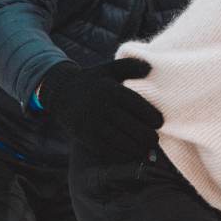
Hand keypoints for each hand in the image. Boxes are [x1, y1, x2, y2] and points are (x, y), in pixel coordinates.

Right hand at [38, 57, 163, 160]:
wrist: (61, 93)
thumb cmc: (93, 81)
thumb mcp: (109, 69)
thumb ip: (130, 66)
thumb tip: (150, 68)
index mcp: (110, 90)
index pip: (138, 105)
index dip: (152, 116)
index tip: (159, 122)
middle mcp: (102, 107)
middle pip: (133, 127)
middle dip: (148, 136)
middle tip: (154, 139)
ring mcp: (93, 124)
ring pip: (123, 141)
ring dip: (138, 148)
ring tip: (146, 148)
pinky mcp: (86, 137)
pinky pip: (109, 150)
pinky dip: (123, 154)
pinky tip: (131, 153)